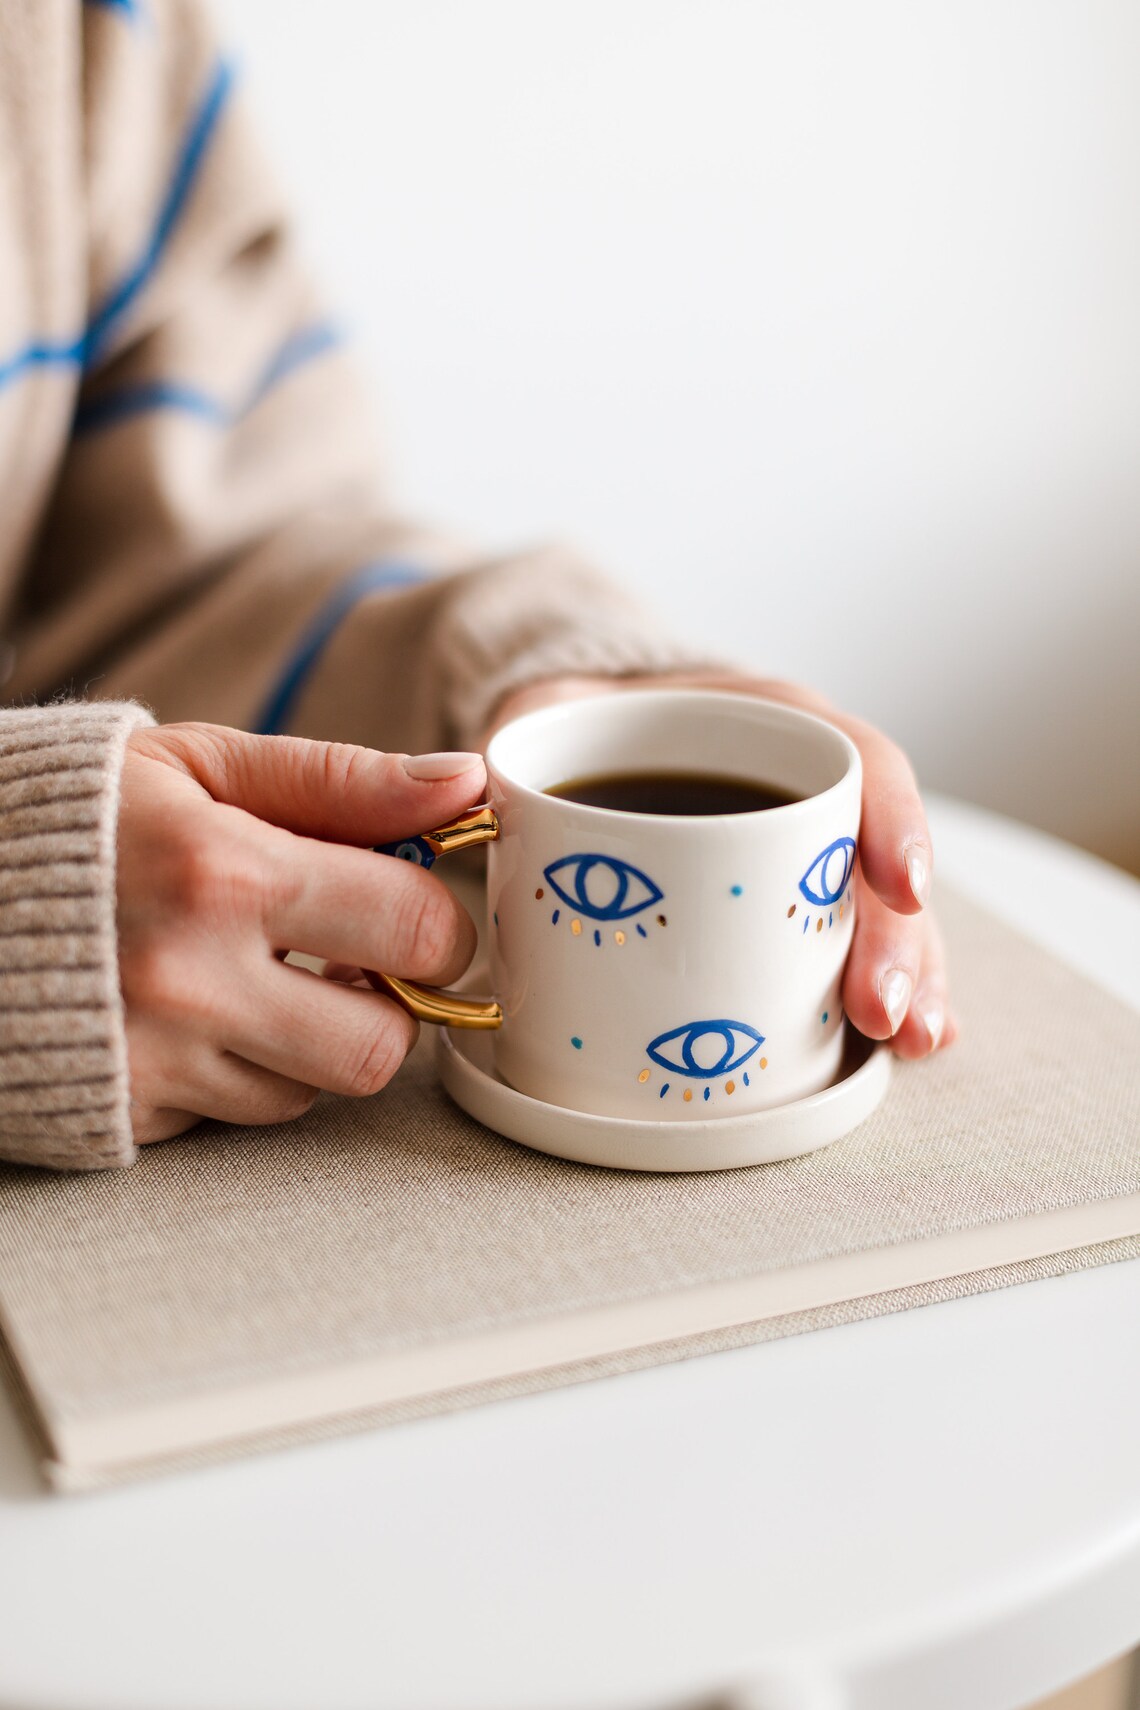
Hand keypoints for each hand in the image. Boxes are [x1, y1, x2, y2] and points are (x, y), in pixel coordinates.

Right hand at [117, 724, 485, 1142]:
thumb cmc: (76, 812)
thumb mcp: (199, 765)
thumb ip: (337, 780)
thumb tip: (462, 784)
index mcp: (222, 872)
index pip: (413, 927)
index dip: (435, 918)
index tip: (409, 904)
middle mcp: (190, 979)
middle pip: (381, 1043)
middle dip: (391, 1000)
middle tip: (357, 956)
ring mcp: (153, 1058)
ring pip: (314, 1091)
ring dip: (316, 1039)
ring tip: (265, 975)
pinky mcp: (123, 1110)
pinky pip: (237, 1116)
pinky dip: (243, 1071)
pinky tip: (203, 1014)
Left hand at [490, 674, 956, 1058]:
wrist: (582, 743)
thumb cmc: (578, 726)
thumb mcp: (545, 715)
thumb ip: (517, 737)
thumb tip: (473, 786)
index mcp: (767, 724)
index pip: (856, 761)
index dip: (890, 821)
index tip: (898, 887)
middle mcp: (803, 791)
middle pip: (878, 860)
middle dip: (898, 940)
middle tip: (884, 1011)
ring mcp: (806, 856)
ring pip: (884, 914)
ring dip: (909, 978)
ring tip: (911, 1041)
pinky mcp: (793, 912)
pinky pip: (852, 950)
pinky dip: (886, 994)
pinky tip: (912, 1047)